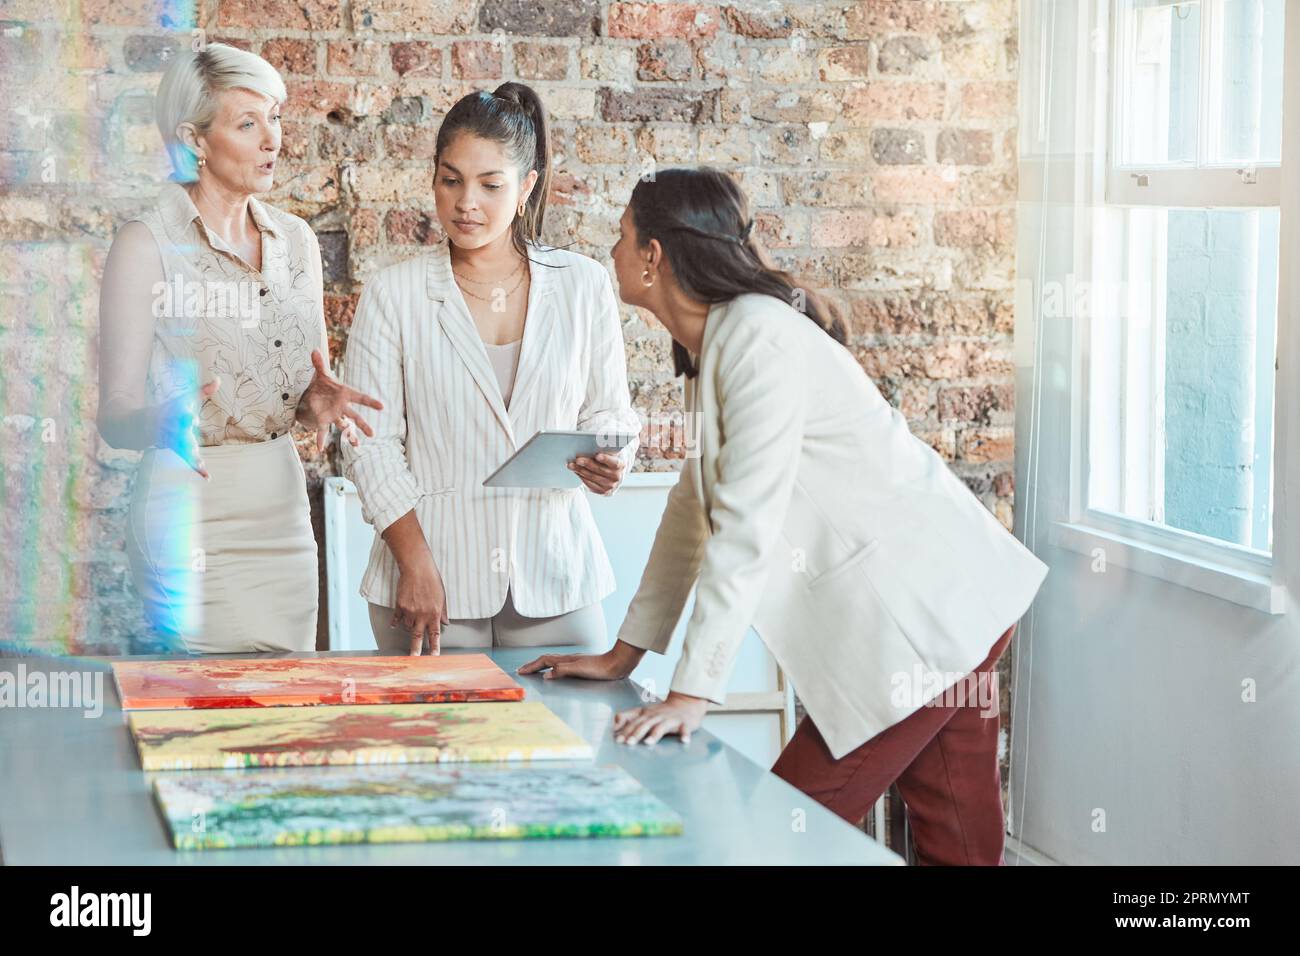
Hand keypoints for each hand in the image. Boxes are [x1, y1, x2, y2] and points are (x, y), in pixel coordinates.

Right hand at [157, 376, 219, 478]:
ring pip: (182, 448)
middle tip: (194, 442)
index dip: (185, 416)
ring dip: (192, 455)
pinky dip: (196, 468)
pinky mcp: (172, 449)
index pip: (179, 415)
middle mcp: (170, 428)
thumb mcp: (181, 399)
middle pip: (180, 433)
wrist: (134, 425)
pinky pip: (185, 459)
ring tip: (201, 463)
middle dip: (186, 436)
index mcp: (171, 414)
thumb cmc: (164, 410)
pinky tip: (208, 477)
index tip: (191, 416)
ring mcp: (169, 440)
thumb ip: (201, 391)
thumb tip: (219, 379)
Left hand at [297, 349, 383, 452]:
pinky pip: (323, 431)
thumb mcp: (321, 374)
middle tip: (372, 434)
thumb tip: (314, 350)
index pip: (360, 397)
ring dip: (349, 435)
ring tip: (356, 445)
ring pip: (344, 426)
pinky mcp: (324, 421)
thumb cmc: (323, 384)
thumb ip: (319, 363)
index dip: (371, 402)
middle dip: (363, 425)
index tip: (382, 406)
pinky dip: (321, 439)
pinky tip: (319, 449)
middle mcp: (342, 407)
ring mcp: (335, 415)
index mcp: (345, 394)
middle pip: (355, 416)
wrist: (315, 394)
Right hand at [392, 555, 448, 654]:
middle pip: (417, 637)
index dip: (434, 647)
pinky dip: (396, 622)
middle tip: (413, 659)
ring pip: (407, 627)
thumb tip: (445, 623)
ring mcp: (409, 611)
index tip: (433, 657)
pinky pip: (397, 618)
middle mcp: (421, 615)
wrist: (417, 568)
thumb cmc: (432, 580)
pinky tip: (394, 625)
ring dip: (410, 628)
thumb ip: (443, 612)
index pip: (434, 635)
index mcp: (434, 613)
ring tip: (412, 621)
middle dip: (415, 650)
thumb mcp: (442, 597)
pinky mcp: (399, 606)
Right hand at [518, 640, 642, 680]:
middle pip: (546, 660)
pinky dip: (552, 668)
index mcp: (566, 660)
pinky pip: (560, 666)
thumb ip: (562, 671)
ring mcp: (575, 662)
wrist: (617, 664)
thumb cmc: (600, 668)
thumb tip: (546, 676)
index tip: (520, 671)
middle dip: (533, 665)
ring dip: (541, 666)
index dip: (531, 666)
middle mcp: (568, 659)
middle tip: (523, 670)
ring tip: (534, 670)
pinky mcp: (581, 666)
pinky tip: (555, 673)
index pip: (544, 661)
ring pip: (553, 662)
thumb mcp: (579, 670)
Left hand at [568, 451, 623, 494]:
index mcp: (621, 465)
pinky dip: (582, 477)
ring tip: (571, 465)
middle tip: (577, 459)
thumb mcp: (610, 451)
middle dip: (588, 464)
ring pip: (593, 478)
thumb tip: (593, 443)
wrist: (615, 471)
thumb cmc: (610, 456)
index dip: (606, 459)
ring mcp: (610, 486)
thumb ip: (605, 447)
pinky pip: (590, 485)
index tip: (597, 455)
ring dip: (581, 471)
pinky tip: (576, 471)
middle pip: (600, 470)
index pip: (615, 463)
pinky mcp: (603, 491)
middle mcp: (617, 477)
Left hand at [613, 692, 708, 745]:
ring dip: (655, 735)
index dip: (625, 731)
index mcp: (646, 714)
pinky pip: (685, 729)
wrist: (685, 703)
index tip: (618, 740)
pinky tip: (684, 741)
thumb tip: (614, 726)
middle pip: (645, 725)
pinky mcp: (684, 723)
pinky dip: (685, 734)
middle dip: (636, 733)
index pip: (634, 723)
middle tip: (628, 743)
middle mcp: (657, 716)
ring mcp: (671, 720)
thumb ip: (626, 716)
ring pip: (662, 727)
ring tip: (648, 743)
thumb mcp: (642, 712)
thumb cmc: (661, 712)